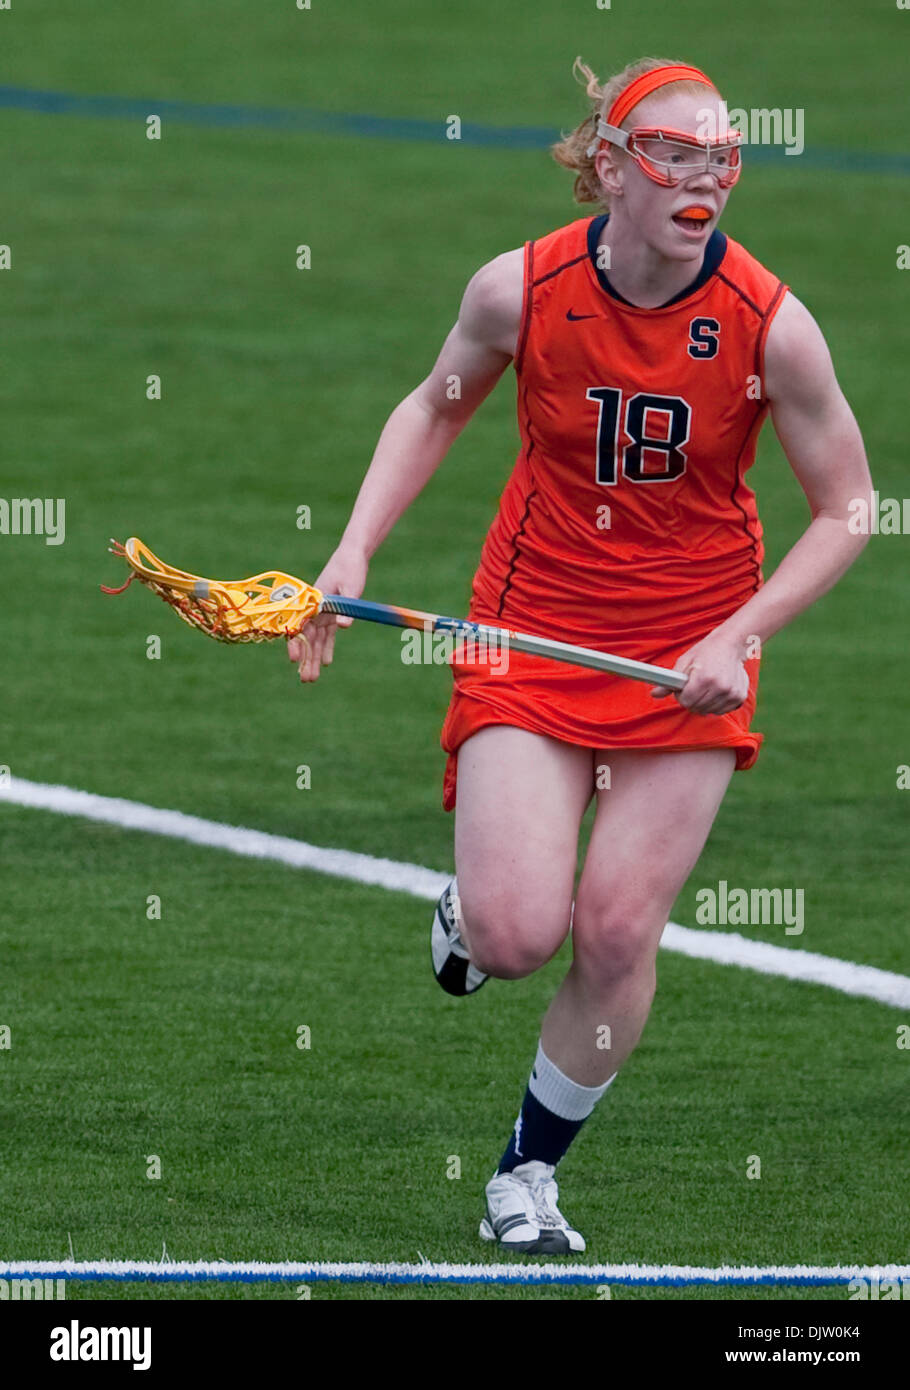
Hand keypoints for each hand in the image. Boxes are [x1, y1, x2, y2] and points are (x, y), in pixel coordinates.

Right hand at [287, 546, 368, 682]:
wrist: (351, 558)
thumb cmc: (349, 569)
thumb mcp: (351, 587)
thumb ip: (346, 608)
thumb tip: (343, 627)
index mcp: (314, 602)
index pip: (300, 626)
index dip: (296, 643)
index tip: (293, 659)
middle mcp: (315, 609)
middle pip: (308, 638)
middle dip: (306, 659)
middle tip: (306, 679)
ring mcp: (323, 613)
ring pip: (316, 640)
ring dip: (314, 658)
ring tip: (311, 678)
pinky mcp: (332, 614)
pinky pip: (327, 635)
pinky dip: (326, 648)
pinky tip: (326, 662)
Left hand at [649, 633, 750, 714]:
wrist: (732, 645)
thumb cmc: (706, 652)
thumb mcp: (685, 661)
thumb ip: (670, 681)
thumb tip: (654, 694)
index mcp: (704, 677)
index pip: (685, 701)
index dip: (681, 695)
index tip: (683, 688)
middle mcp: (720, 687)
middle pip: (696, 708)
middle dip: (691, 700)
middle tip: (694, 687)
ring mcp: (731, 693)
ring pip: (708, 712)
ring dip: (703, 703)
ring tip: (706, 687)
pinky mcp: (739, 697)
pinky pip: (721, 711)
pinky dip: (716, 705)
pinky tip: (716, 691)